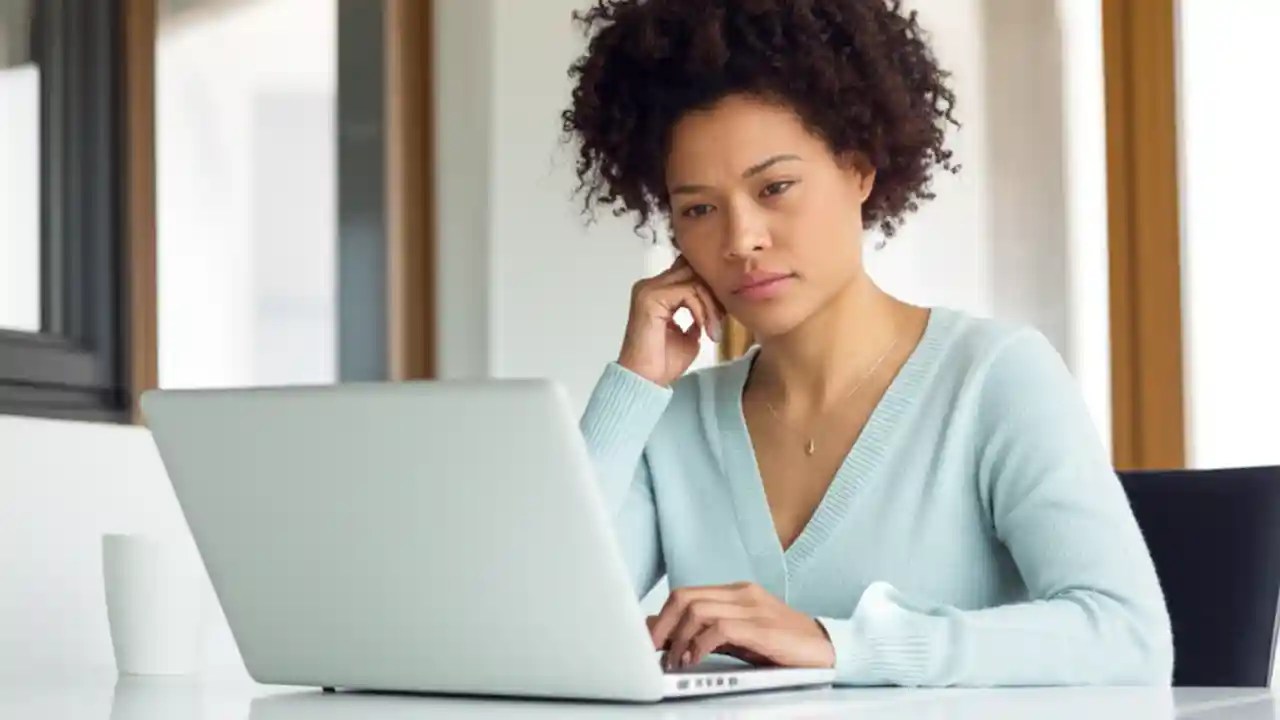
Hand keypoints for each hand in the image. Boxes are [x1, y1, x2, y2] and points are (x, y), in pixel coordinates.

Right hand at [618, 256, 724, 386]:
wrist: (645, 381)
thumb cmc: (662, 363)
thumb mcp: (690, 335)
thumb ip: (698, 316)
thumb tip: (715, 307)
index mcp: (658, 292)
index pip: (689, 271)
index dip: (710, 286)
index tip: (724, 311)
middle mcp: (650, 286)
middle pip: (693, 269)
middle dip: (714, 292)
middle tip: (723, 317)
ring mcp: (649, 289)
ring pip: (693, 279)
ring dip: (710, 304)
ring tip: (715, 329)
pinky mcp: (651, 297)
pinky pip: (688, 291)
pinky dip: (701, 309)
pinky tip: (704, 329)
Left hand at [646, 582, 834, 670]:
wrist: (828, 650)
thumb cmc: (783, 646)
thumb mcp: (738, 638)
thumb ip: (705, 632)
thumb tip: (663, 633)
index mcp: (735, 593)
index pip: (685, 594)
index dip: (659, 617)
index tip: (646, 642)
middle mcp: (742, 595)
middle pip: (685, 598)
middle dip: (661, 626)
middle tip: (652, 653)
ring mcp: (753, 609)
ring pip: (698, 610)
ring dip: (679, 639)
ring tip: (676, 662)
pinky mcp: (763, 628)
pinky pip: (720, 628)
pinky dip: (700, 644)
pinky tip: (696, 660)